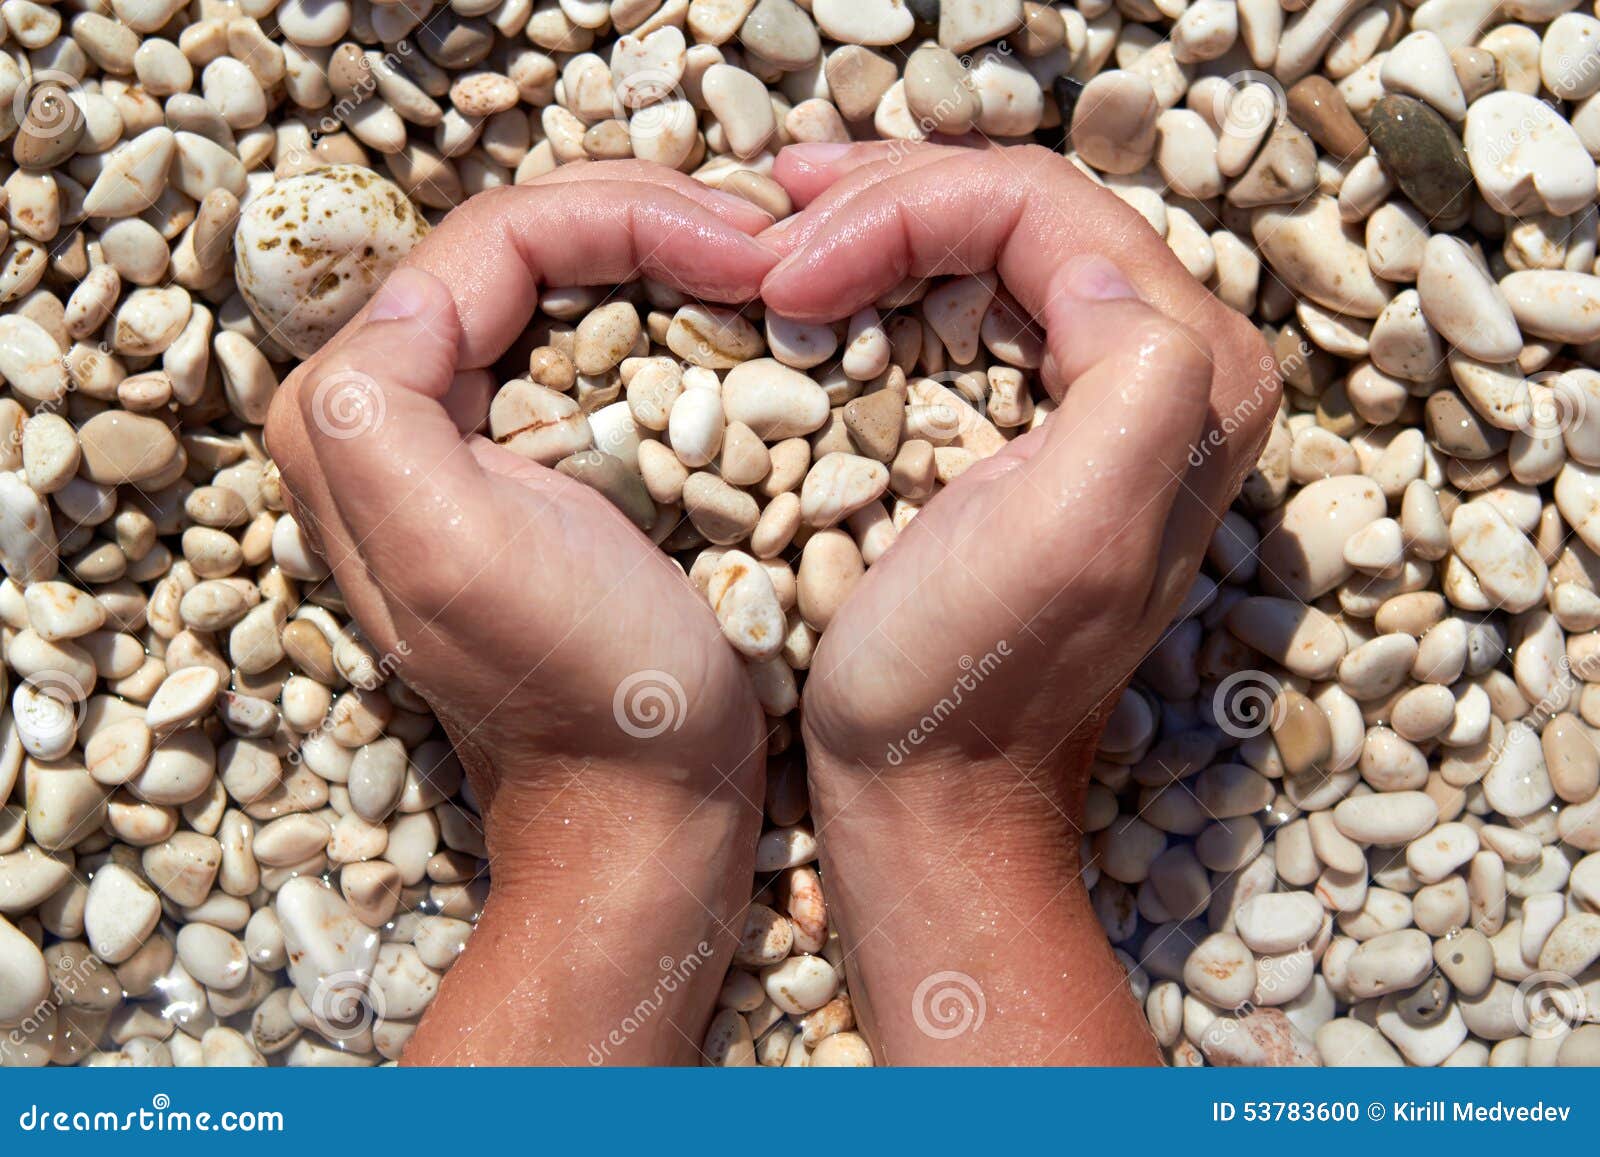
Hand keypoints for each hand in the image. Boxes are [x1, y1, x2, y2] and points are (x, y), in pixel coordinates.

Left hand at [265, 163, 778, 1063]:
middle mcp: (387, 413)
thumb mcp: (454, 556)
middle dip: (649, 222)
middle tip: (764, 243)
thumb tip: (423, 285)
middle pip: (522, 251)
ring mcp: (456, 442)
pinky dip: (664, 316)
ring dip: (662, 258)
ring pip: (558, 288)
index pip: (494, 241)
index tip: (748, 250)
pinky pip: (586, 347)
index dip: (629, 217)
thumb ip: (382, 403)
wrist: (643, 806)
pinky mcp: (522, 472)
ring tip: (760, 266)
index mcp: (356, 413)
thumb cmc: (587, 689)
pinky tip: (731, 321)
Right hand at [761, 143, 1277, 1063]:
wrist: (935, 790)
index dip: (898, 211)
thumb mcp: (1070, 538)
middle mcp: (1174, 371)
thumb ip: (1137, 378)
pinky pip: (978, 304)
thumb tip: (1095, 270)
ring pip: (997, 246)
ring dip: (882, 222)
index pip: (1039, 209)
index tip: (785, 275)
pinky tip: (825, 280)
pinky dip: (892, 276)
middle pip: (1024, 211)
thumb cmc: (967, 676)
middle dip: (885, 196)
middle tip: (768, 215)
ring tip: (780, 228)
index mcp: (1189, 376)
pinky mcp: (1052, 430)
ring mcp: (1112, 399)